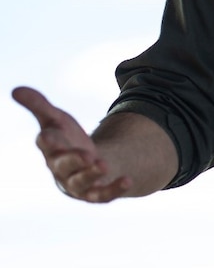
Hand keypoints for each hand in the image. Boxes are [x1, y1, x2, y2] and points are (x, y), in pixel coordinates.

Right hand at [12, 86, 132, 202]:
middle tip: (86, 154)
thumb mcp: (56, 119)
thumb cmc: (66, 139)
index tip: (47, 134)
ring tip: (104, 165)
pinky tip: (128, 180)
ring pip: (82, 182)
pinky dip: (114, 188)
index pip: (47, 144)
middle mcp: (61, 168)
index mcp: (51, 149)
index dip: (48, 140)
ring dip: (92, 175)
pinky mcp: (95, 193)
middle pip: (64, 165)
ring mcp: (78, 183)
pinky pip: (104, 195)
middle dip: (73, 160)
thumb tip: (15, 89)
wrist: (85, 164)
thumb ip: (38, 105)